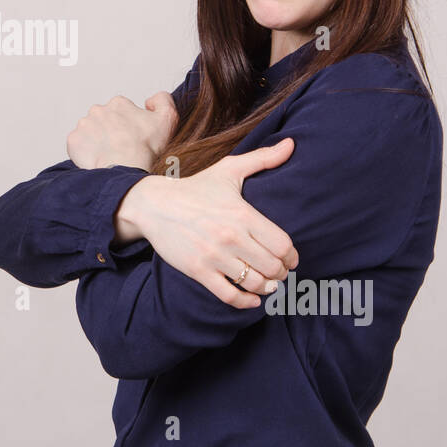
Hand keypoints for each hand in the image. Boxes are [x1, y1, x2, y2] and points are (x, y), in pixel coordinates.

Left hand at [67, 91, 178, 170]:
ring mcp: (83, 125)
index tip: (132, 138)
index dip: (127, 126)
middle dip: (110, 132)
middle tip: (120, 148)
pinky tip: (97, 159)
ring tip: (108, 155)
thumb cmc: (145, 147)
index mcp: (118, 103)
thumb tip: (149, 100)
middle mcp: (97, 110)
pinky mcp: (73, 141)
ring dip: (97, 141)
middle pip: (103, 121)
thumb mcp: (167, 118)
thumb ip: (162, 100)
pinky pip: (78, 146)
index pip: (120, 113)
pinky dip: (85, 152)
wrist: (125, 167)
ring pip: (89, 133)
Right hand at [114, 138, 299, 308]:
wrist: (154, 204)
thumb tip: (292, 144)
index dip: (292, 256)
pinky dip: (246, 302)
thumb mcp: (229, 169)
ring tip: (268, 284)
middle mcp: (231, 236)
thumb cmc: (195, 187)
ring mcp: (214, 255)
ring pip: (254, 282)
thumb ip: (263, 158)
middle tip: (280, 272)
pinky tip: (253, 300)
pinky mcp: (198, 270)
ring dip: (267, 287)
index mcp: (243, 214)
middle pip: (273, 266)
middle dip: (281, 273)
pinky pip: (229, 295)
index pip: (283, 244)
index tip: (290, 259)